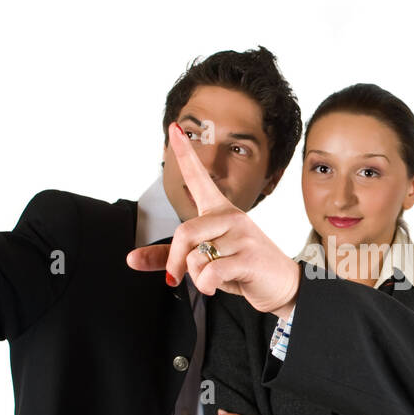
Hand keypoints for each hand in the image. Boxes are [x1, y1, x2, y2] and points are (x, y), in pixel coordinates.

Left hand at [125, 123, 300, 317]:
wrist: (282, 285)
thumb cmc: (241, 268)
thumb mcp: (204, 260)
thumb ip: (168, 257)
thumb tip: (131, 259)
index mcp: (220, 211)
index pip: (199, 177)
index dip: (185, 153)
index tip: (174, 129)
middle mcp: (231, 216)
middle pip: (184, 232)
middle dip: (174, 260)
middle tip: (176, 277)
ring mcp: (242, 235)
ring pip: (196, 257)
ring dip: (197, 278)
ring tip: (215, 279)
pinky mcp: (249, 257)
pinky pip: (210, 272)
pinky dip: (206, 285)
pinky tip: (218, 285)